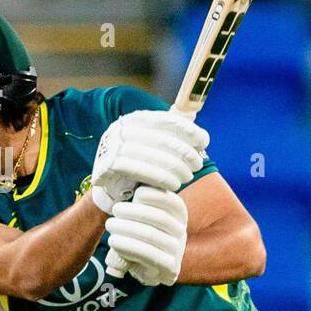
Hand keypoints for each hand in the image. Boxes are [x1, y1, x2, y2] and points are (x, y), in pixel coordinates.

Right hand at [90, 110, 207, 212]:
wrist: (112, 190)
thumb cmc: (141, 167)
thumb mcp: (155, 149)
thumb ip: (173, 139)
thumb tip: (201, 136)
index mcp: (134, 120)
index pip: (164, 119)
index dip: (186, 129)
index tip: (204, 141)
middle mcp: (120, 129)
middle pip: (159, 138)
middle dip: (183, 152)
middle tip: (198, 164)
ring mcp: (111, 146)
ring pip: (150, 154)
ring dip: (174, 167)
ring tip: (188, 177)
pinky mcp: (106, 165)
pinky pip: (137, 169)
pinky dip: (159, 176)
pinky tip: (173, 184)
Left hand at [104, 186, 187, 285]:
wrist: (147, 267)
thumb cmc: (139, 233)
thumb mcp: (141, 215)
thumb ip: (138, 202)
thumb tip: (129, 185)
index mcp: (178, 215)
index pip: (173, 202)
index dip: (157, 196)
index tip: (137, 193)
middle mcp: (181, 231)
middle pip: (161, 218)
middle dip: (136, 211)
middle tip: (115, 209)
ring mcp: (177, 250)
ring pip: (153, 236)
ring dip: (128, 228)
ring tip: (110, 224)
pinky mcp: (169, 267)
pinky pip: (149, 255)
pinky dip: (129, 246)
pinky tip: (114, 241)